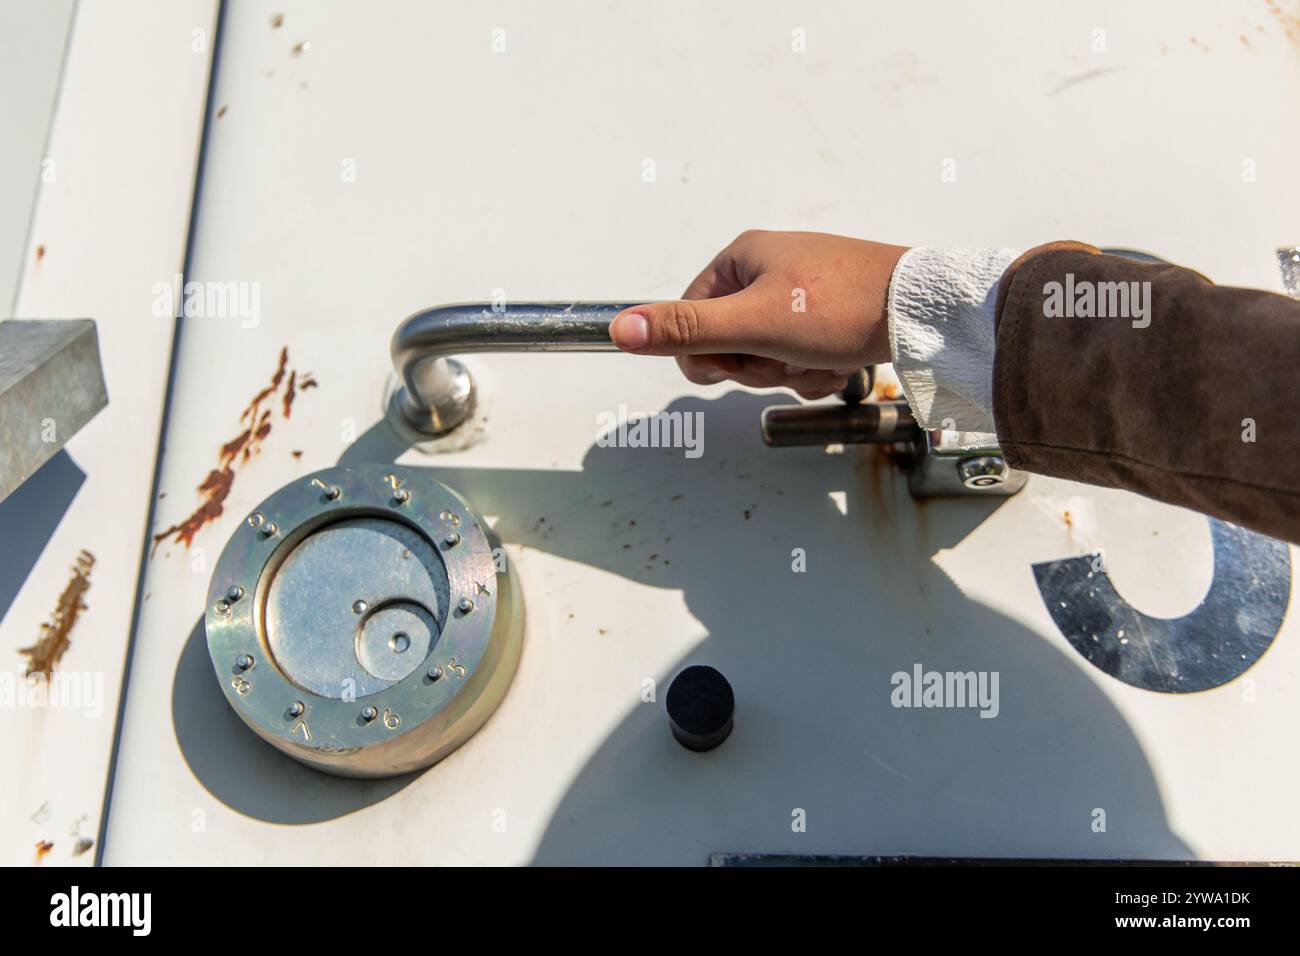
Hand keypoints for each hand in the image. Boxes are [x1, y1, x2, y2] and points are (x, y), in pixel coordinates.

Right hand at [609, 230, 908, 398]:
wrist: (922, 313)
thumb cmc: (842, 306)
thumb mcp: (754, 323)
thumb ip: (686, 328)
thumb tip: (621, 327)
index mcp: (740, 258)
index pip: (689, 323)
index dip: (712, 357)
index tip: (744, 358)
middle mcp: (766, 270)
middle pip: (727, 344)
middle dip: (759, 365)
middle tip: (791, 354)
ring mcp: (797, 294)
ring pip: (764, 357)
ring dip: (790, 371)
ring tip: (821, 355)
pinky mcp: (825, 317)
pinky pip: (797, 359)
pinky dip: (814, 371)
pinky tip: (839, 360)